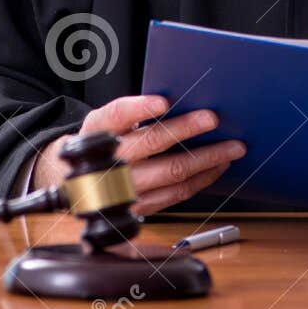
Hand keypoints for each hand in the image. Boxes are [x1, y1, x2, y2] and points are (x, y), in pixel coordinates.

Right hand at [33, 95, 244, 215]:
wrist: (75, 183)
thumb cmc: (99, 145)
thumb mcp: (104, 123)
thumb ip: (132, 113)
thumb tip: (178, 100)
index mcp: (98, 131)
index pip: (117, 115)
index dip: (140, 108)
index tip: (163, 101)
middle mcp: (110, 161)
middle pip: (152, 143)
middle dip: (187, 129)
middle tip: (213, 118)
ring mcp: (125, 188)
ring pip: (172, 172)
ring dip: (207, 158)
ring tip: (231, 146)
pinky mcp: (139, 208)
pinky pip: (177, 193)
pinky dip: (202, 179)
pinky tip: (217, 166)